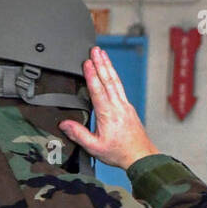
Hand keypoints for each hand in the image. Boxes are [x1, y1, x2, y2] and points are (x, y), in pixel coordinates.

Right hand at [59, 45, 158, 168]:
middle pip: (108, 80)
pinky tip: (111, 72)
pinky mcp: (129, 108)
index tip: (87, 62)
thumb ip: (79, 135)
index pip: (98, 90)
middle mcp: (118, 107)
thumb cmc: (120, 153)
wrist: (141, 157)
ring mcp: (125, 106)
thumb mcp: (95, 148)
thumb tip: (64, 124)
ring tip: (102, 53)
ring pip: (115, 82)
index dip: (91, 75)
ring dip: (108, 66)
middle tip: (95, 49)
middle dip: (101, 63)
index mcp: (108, 115)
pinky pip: (120, 88)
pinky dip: (114, 77)